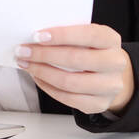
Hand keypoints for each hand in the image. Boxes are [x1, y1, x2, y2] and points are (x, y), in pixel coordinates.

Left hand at [16, 24, 134, 115]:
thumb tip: (34, 37)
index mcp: (111, 39)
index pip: (89, 34)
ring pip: (70, 82)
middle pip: (76, 59)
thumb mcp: (84, 37)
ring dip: (42, 72)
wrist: (109, 73)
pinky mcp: (100, 104)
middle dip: (44, 55)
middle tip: (23, 51)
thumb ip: (66, 35)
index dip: (62, 35)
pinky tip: (37, 77)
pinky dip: (48, 87)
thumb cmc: (90, 50)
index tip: (37, 36)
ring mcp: (110, 86)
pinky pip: (68, 99)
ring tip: (26, 64)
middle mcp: (115, 63)